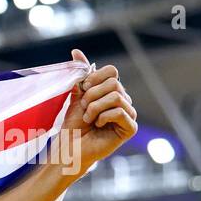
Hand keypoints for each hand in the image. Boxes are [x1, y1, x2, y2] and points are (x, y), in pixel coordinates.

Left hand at [60, 49, 137, 168]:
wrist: (70, 148)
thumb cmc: (72, 125)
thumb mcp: (76, 96)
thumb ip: (80, 75)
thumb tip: (76, 51)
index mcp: (112, 91)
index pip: (111, 71)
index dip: (94, 78)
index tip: (82, 89)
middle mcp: (124, 100)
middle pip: (113, 83)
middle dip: (92, 95)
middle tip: (84, 109)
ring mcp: (129, 114)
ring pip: (116, 96)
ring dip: (95, 107)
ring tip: (89, 119)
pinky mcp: (130, 127)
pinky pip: (119, 112)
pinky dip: (103, 117)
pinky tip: (97, 125)